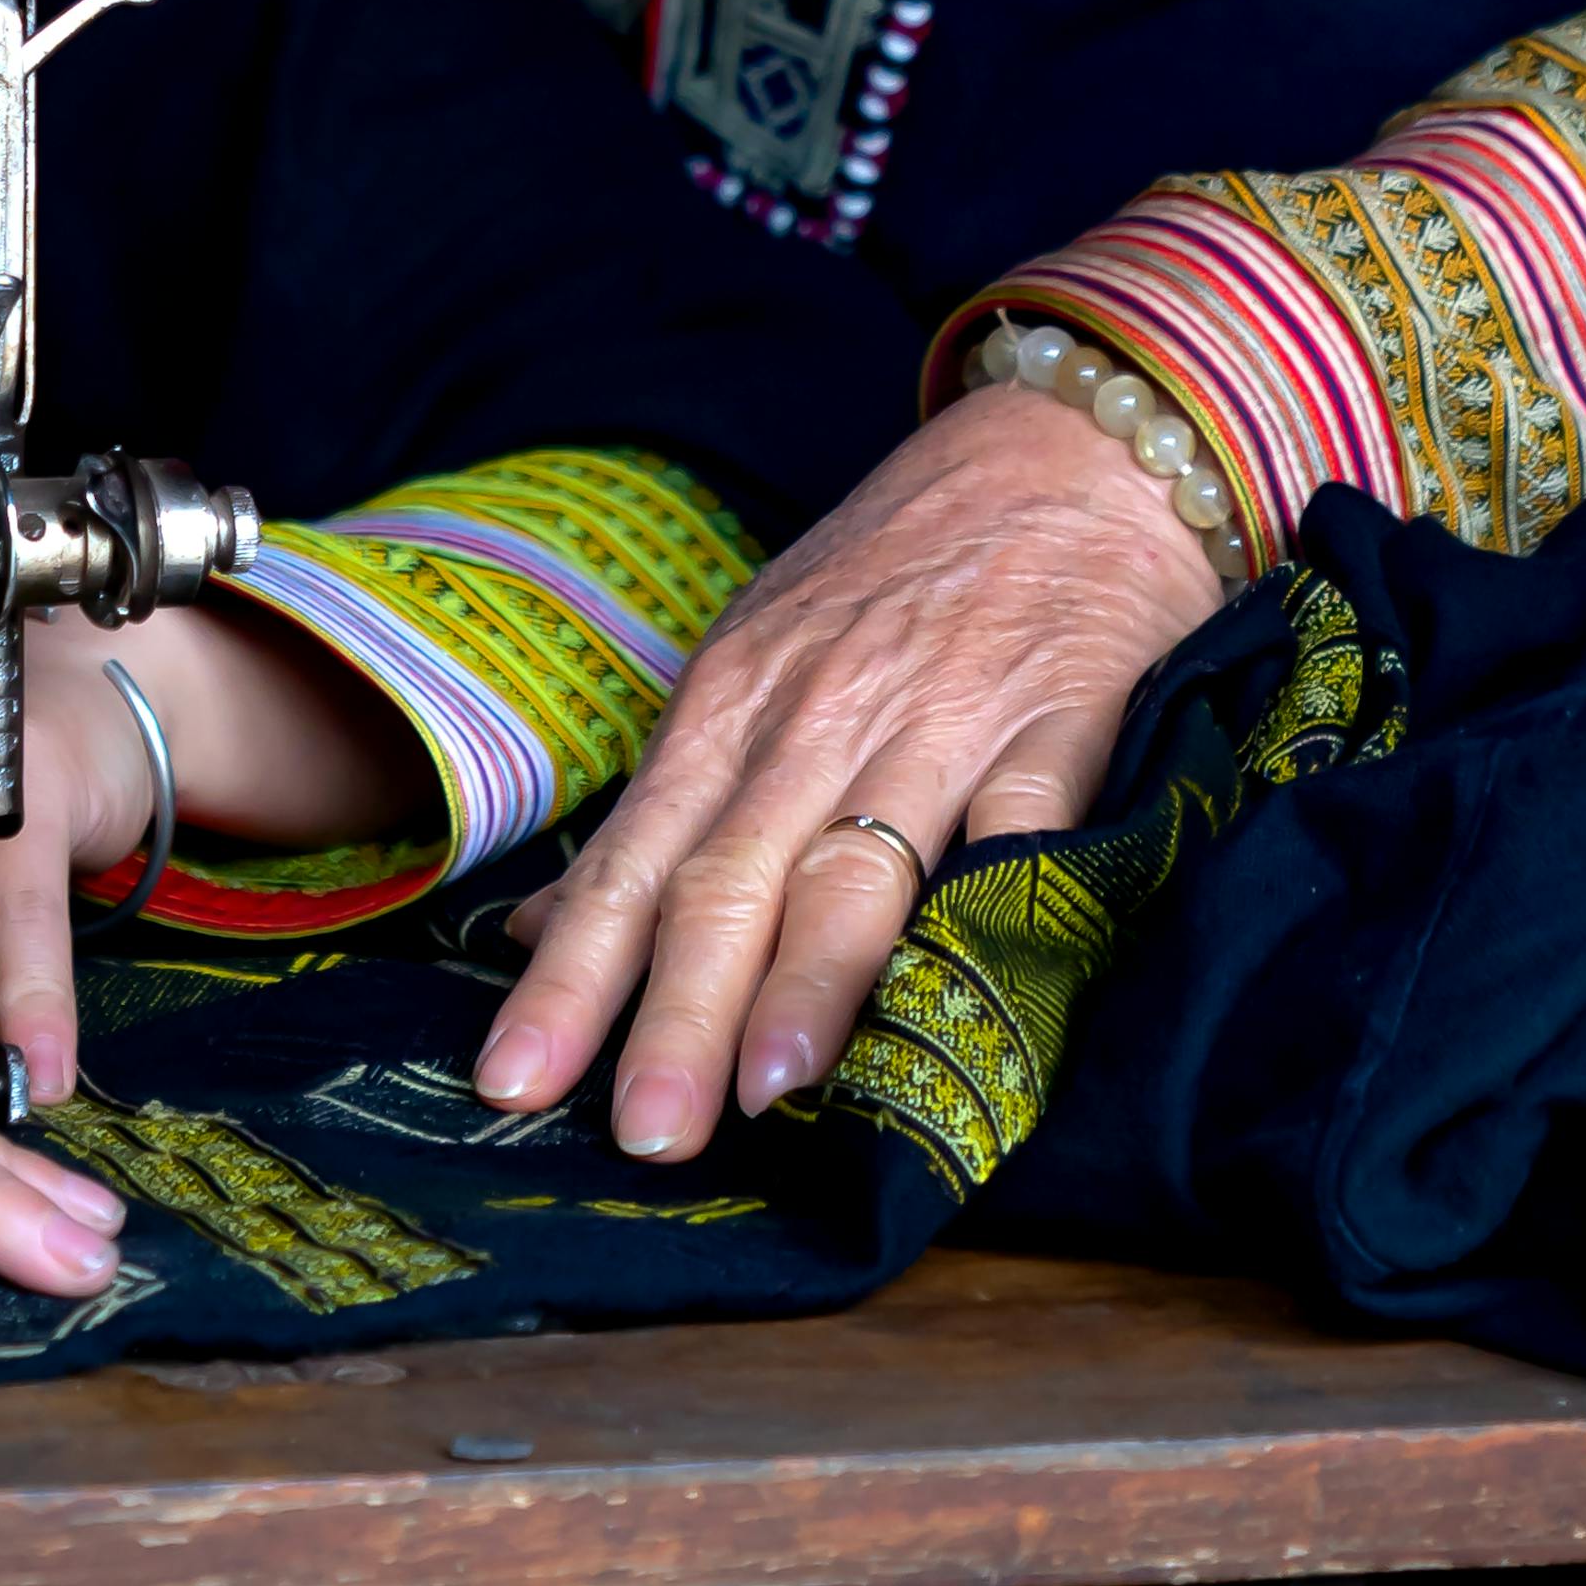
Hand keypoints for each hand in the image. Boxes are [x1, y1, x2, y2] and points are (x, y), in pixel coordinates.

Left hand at [470, 390, 1227, 1165]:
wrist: (1072, 451)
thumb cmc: (898, 575)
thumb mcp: (756, 659)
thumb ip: (664, 808)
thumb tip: (530, 932)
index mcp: (734, 704)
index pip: (633, 862)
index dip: (574, 977)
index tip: (513, 1081)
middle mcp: (821, 714)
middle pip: (730, 878)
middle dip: (676, 1011)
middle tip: (641, 1134)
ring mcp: (945, 719)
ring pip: (859, 865)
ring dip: (808, 979)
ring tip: (764, 1089)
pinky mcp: (1066, 724)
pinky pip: (1020, 830)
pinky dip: (987, 909)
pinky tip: (962, 996)